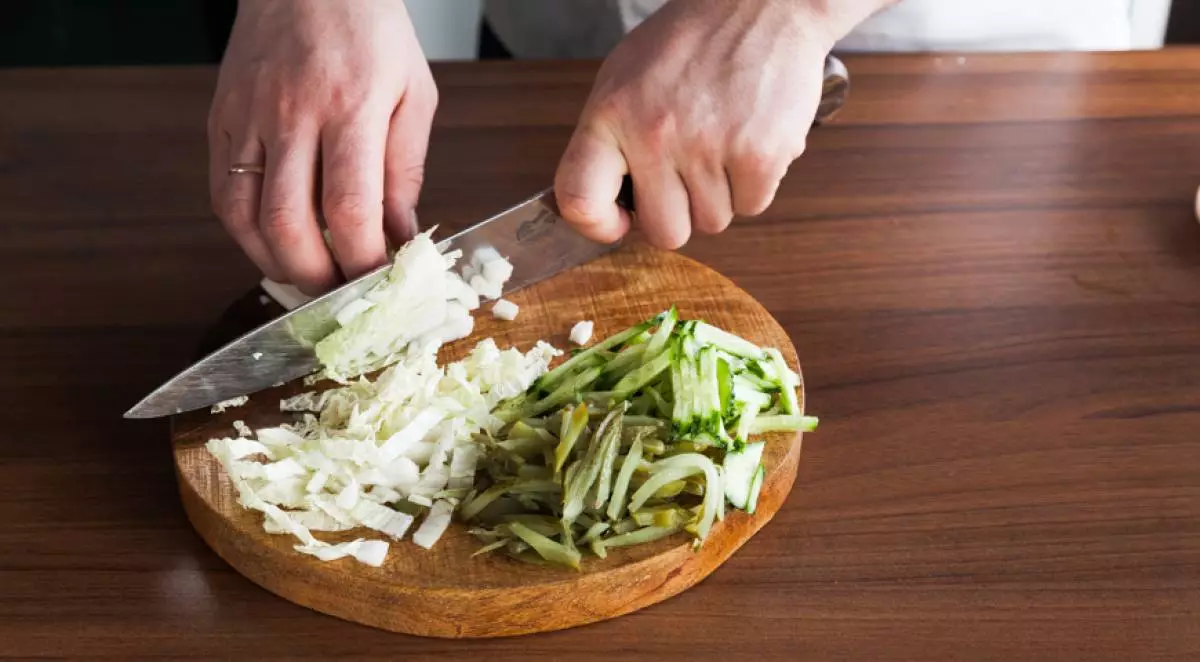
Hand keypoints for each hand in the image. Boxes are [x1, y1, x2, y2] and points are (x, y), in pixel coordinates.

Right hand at [208, 0, 436, 293]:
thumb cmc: (371, 32)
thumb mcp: (413, 94)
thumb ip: (405, 169)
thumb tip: (401, 236)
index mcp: (351, 106)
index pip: (350, 207)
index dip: (361, 261)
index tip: (377, 284)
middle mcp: (292, 113)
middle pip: (288, 221)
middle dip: (315, 276)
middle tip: (339, 294)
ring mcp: (248, 116)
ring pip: (244, 215)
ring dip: (274, 263)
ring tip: (307, 278)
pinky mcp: (221, 118)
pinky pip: (222, 192)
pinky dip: (245, 233)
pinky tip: (273, 246)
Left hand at [554, 0, 842, 248]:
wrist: (761, 3)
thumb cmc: (690, 44)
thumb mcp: (624, 79)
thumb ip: (608, 142)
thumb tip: (606, 206)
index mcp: (610, 115)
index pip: (580, 201)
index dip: (599, 227)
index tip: (619, 221)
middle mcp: (655, 134)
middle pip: (665, 232)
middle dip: (679, 213)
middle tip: (688, 173)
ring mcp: (708, 146)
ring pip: (713, 223)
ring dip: (720, 194)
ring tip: (722, 142)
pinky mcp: (760, 154)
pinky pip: (752, 206)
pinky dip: (754, 183)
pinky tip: (748, 140)